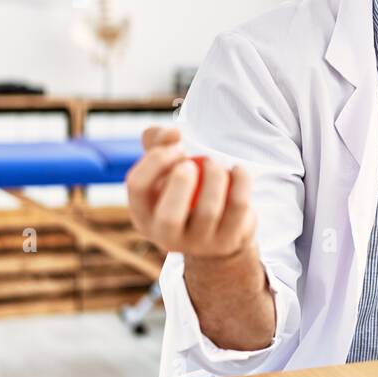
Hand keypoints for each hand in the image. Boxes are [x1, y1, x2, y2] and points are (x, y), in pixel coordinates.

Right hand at [125, 125, 255, 257]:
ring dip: (214, 176)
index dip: (155, 160)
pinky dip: (240, 181)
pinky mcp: (230, 240)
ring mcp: (200, 243)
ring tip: (214, 163)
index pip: (137, 187)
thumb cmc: (185, 190)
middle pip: (169, 217)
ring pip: (208, 211)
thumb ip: (159, 141)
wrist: (219, 229)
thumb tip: (173, 133)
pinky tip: (237, 170)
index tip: (178, 147)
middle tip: (191, 162)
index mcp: (144, 215)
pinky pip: (238, 207)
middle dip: (180, 183)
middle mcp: (166, 236)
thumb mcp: (167, 167)